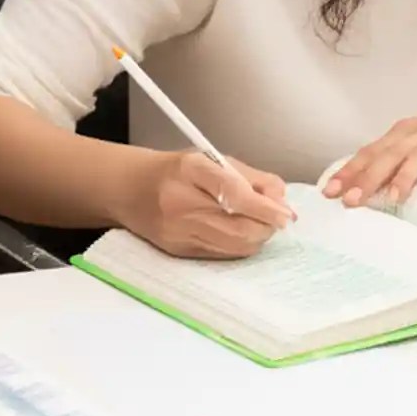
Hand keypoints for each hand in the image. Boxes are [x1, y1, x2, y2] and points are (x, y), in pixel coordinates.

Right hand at [119, 150, 294, 258]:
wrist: (130, 188)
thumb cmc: (178, 172)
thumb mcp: (216, 160)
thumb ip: (254, 178)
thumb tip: (283, 202)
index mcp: (191, 169)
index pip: (234, 192)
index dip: (265, 208)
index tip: (286, 214)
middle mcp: (180, 202)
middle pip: (238, 228)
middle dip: (267, 227)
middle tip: (276, 219)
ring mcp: (177, 231)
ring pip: (234, 246)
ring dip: (257, 238)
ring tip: (259, 224)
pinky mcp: (178, 251)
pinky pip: (222, 254)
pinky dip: (240, 245)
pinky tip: (239, 232)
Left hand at [323, 105, 416, 205]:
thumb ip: (396, 158)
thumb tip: (361, 183)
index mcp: (406, 132)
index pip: (371, 151)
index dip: (350, 170)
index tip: (329, 191)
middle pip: (389, 154)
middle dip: (367, 177)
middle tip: (350, 200)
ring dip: (404, 177)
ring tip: (390, 198)